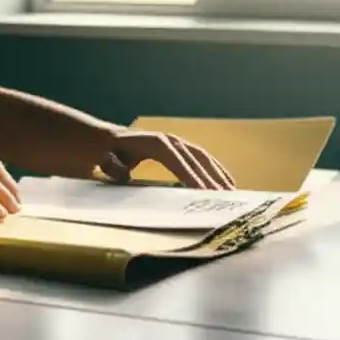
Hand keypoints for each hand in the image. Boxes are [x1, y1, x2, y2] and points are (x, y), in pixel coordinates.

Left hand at [97, 130, 235, 189]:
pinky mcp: (182, 150)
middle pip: (196, 159)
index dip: (191, 175)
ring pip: (204, 159)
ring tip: (234, 194)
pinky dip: (217, 171)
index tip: (204, 192)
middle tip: (227, 199)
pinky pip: (203, 160)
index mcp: (154, 143)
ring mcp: (178, 144)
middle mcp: (170, 141)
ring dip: (219, 175)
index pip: (177, 160)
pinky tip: (228, 183)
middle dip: (211, 179)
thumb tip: (124, 173)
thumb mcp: (105, 160)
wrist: (109, 142)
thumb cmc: (108, 155)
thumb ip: (111, 166)